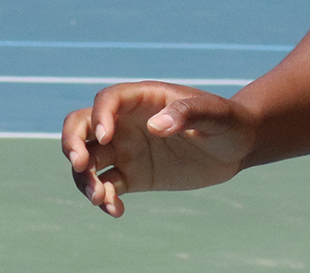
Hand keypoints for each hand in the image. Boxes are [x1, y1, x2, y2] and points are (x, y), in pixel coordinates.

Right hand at [62, 82, 256, 216]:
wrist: (238, 146)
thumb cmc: (229, 121)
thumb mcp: (216, 114)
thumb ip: (189, 114)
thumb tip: (156, 125)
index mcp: (144, 99)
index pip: (108, 100)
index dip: (100, 116)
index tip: (107, 137)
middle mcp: (127, 123)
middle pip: (81, 126)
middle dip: (71, 143)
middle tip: (81, 164)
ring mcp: (126, 149)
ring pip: (87, 161)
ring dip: (84, 179)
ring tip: (102, 197)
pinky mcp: (131, 176)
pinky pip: (105, 186)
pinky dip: (104, 199)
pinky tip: (117, 210)